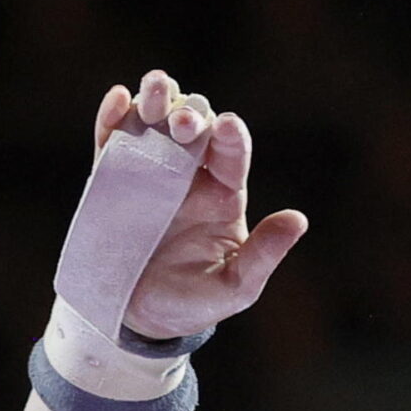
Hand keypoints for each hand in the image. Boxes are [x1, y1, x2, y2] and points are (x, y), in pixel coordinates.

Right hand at [93, 70, 308, 339]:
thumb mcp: (235, 287)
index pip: (232, 152)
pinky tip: (118, 100)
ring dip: (156, 98)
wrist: (138, 318)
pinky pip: (113, 139)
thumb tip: (298, 221)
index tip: (227, 126)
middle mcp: (190, 173)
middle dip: (191, 113)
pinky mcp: (113, 177)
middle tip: (182, 125)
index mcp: (223, 192)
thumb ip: (263, 255)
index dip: (231, 135)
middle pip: (195, 124)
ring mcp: (150, 171)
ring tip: (153, 92)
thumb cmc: (194, 302)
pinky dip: (113, 115)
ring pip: (155, 119)